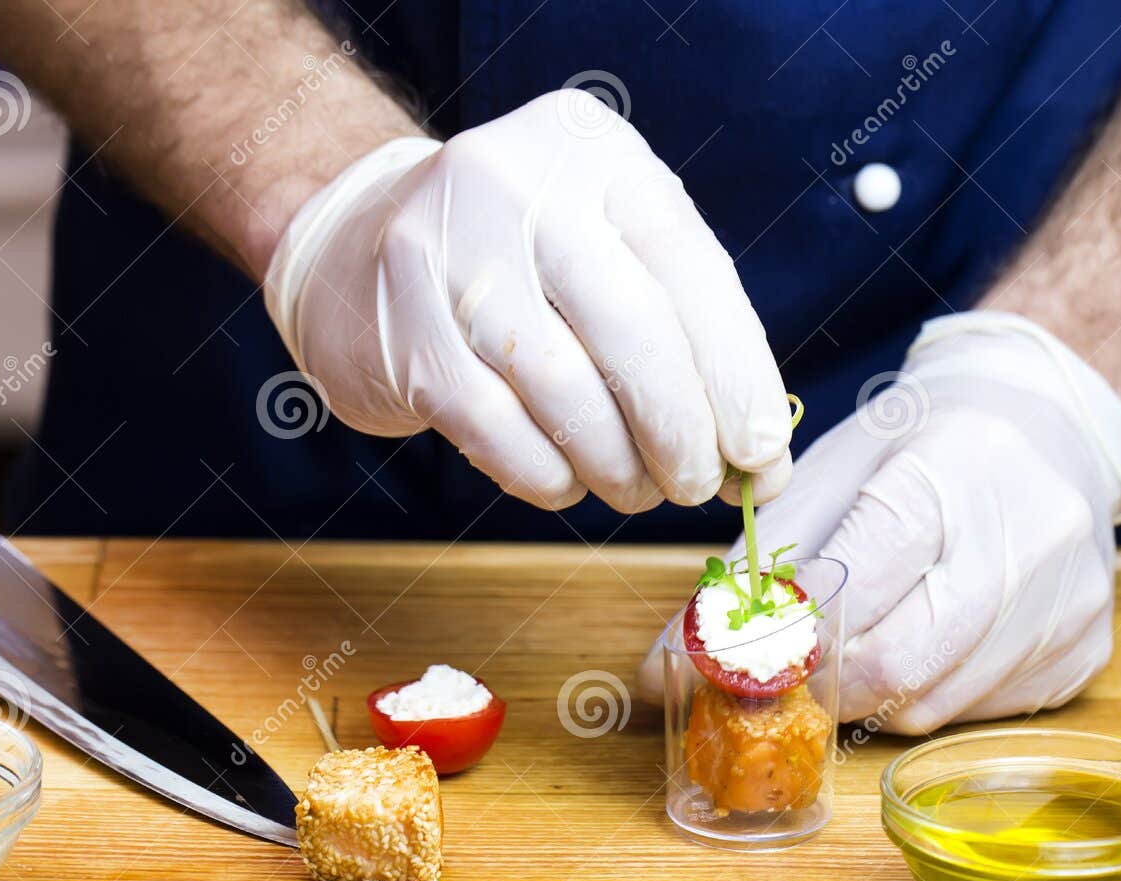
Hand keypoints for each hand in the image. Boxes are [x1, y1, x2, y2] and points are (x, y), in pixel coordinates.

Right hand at [263, 92, 791, 511]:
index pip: (692, 269)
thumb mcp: (610, 249)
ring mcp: (448, 257)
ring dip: (619, 466)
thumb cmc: (523, 264)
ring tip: (637, 489)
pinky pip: (500, 433)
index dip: (739, 375)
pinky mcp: (403, 337)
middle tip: (701, 485)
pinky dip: (549, 477)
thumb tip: (762, 458)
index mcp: (595, 152)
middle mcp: (520, 187)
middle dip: (683, 432)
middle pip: (636, 332)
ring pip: (567, 392)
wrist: (356, 247)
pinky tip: (568, 481)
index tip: (765, 453)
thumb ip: (686, 332)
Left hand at [640, 312, 1120, 733]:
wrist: (1050, 422)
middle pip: (892, 667)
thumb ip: (741, 580)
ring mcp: (1062, 606)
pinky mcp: (1084, 651)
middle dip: (822, 684)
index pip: (848, 596)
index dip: (787, 639)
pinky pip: (982, 713)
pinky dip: (934, 694)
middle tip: (799, 669)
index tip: (757, 649)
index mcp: (946, 477)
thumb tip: (657, 675)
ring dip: (874, 697)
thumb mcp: (823, 482)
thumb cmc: (918, 445)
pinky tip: (934, 641)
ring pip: (931, 706)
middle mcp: (1022, 544)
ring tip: (870, 641)